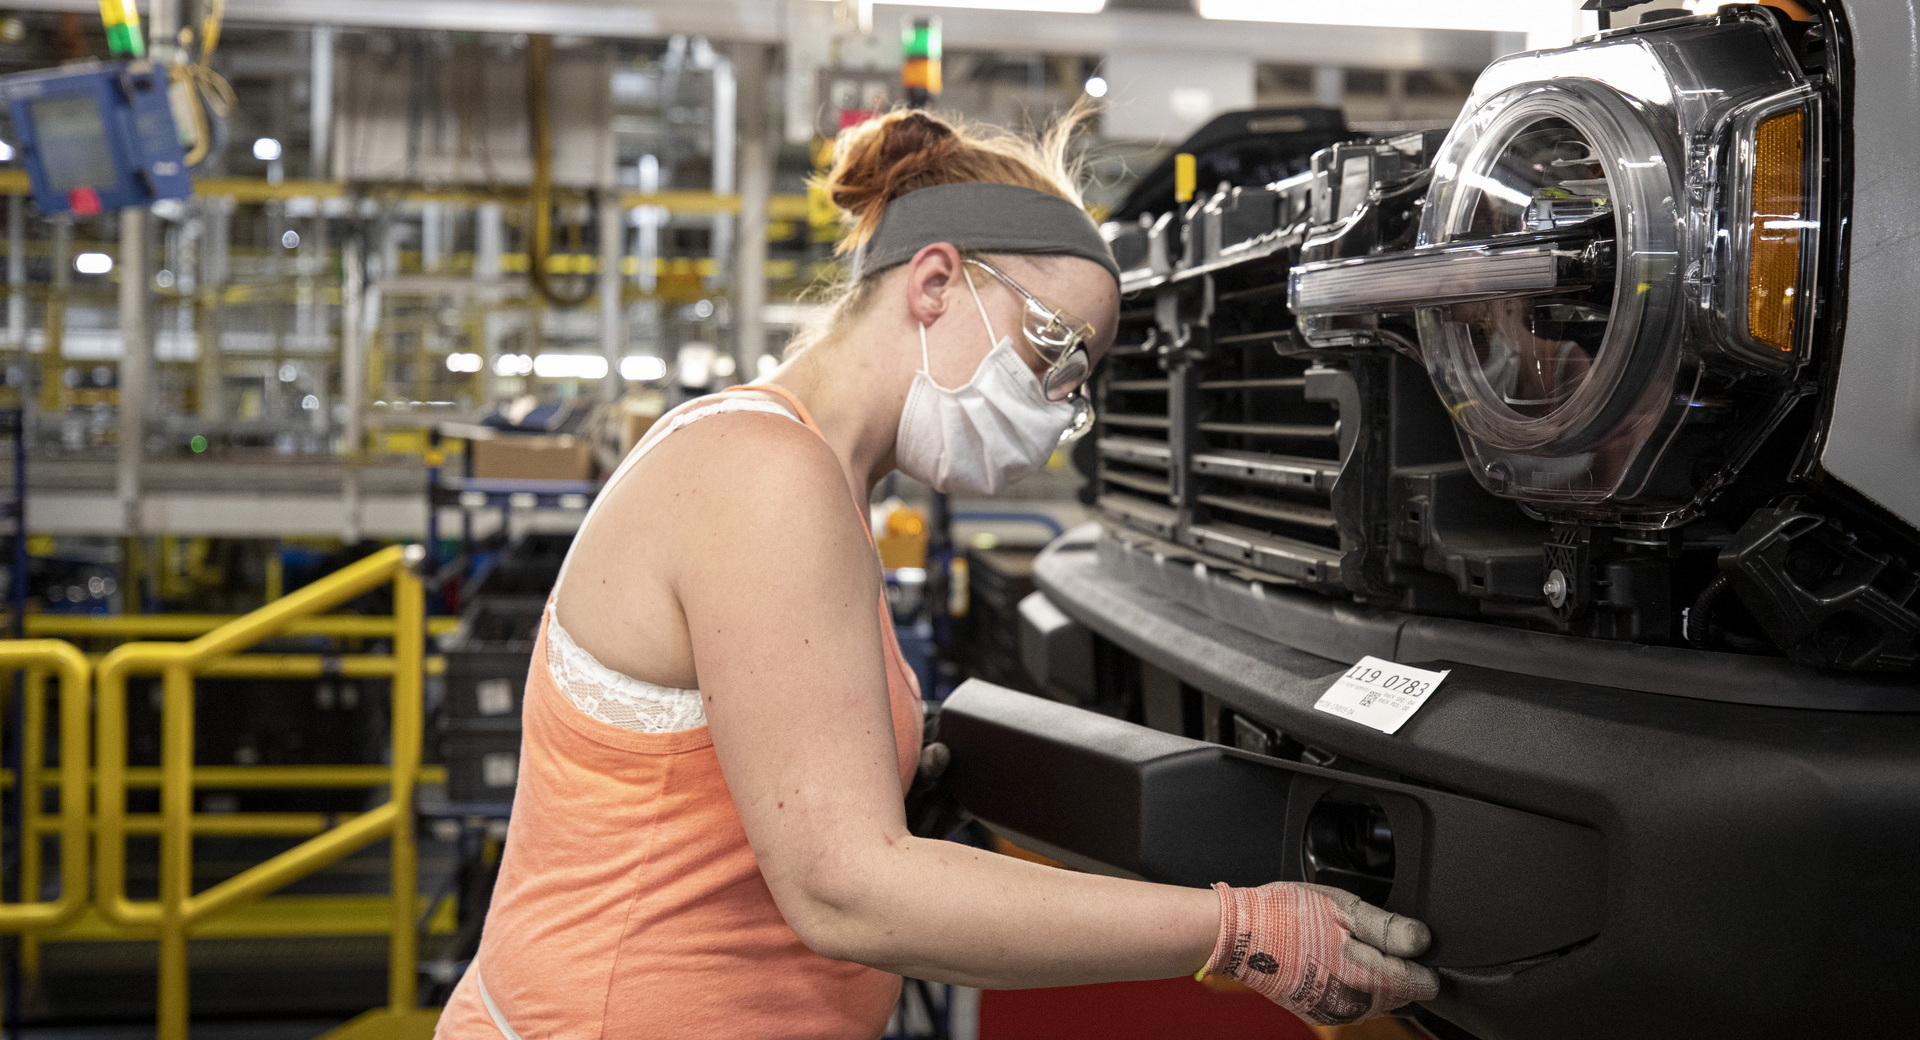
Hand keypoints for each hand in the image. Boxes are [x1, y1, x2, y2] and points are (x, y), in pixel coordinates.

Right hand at [1201, 882, 1438, 1025]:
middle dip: (1395, 967)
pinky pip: (1352, 1002)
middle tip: (1363, 933)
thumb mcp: (1343, 908)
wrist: (1238, 935)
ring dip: (1373, 976)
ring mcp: (1336, 1013)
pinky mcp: (1318, 1013)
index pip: (1424, 984)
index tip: (1399, 938)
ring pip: (1378, 1000)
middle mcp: (1357, 1006)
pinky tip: (1329, 959)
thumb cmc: (1286, 916)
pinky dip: (1350, 984)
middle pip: (1403, 994)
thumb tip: (1422, 939)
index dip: (1419, 958)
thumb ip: (1388, 926)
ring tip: (1343, 944)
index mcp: (1371, 979)